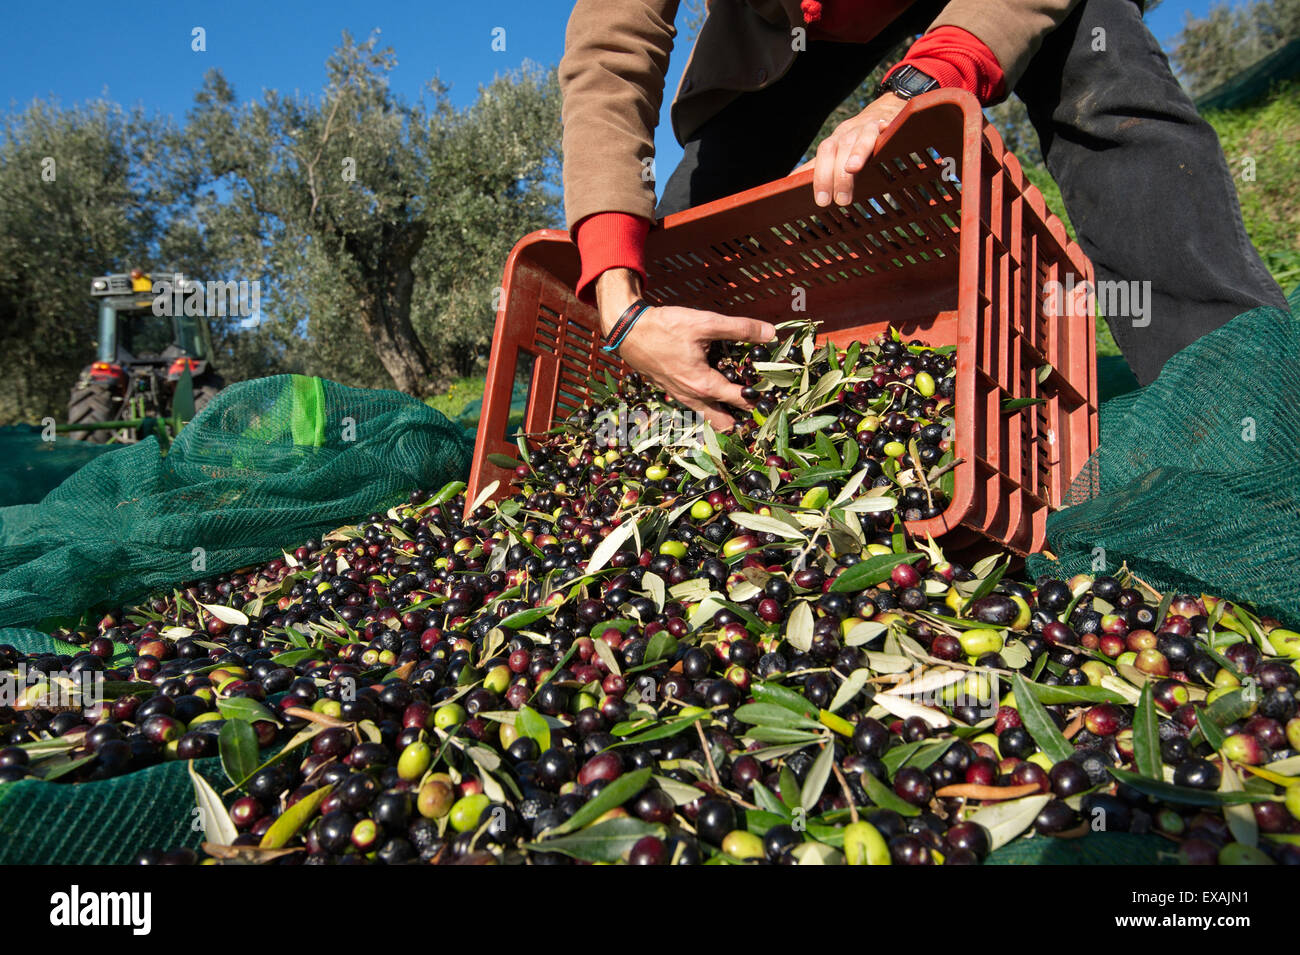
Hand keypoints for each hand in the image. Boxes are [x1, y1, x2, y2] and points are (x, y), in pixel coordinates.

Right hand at [596, 269, 774, 430]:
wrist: (628, 331)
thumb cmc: (665, 327)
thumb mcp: (705, 323)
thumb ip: (740, 328)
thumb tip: (771, 333)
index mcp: (704, 385)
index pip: (742, 401)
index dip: (762, 398)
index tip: (778, 394)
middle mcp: (693, 398)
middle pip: (725, 424)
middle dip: (744, 420)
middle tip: (762, 409)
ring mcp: (681, 397)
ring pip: (709, 418)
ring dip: (727, 416)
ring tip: (745, 405)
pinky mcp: (672, 391)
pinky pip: (697, 407)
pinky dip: (711, 406)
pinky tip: (717, 391)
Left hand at [797, 91, 907, 207]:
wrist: (881, 112)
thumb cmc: (856, 140)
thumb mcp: (836, 153)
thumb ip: (817, 167)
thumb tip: (791, 180)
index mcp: (833, 144)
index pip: (821, 158)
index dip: (819, 178)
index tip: (822, 201)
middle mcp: (845, 135)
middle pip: (833, 149)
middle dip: (834, 173)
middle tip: (839, 200)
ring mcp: (863, 129)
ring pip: (855, 140)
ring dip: (855, 154)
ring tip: (852, 170)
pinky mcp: (883, 125)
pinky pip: (879, 131)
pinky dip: (877, 140)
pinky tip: (880, 149)